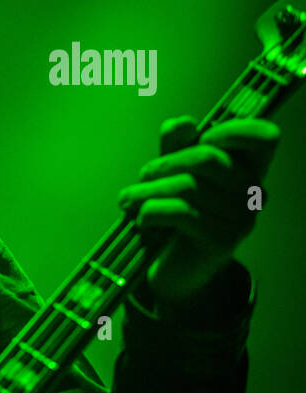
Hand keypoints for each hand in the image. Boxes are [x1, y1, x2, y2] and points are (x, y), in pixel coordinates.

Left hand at [117, 116, 278, 304]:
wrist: (176, 269)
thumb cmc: (177, 213)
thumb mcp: (173, 173)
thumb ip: (176, 145)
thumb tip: (181, 123)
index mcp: (250, 169)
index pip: (264, 137)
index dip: (231, 130)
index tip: (200, 139)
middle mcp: (253, 192)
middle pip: (206, 158)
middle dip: (163, 164)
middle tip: (143, 176)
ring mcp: (241, 219)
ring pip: (185, 187)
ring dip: (146, 191)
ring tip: (128, 198)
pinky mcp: (222, 241)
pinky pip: (178, 212)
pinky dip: (149, 211)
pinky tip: (139, 219)